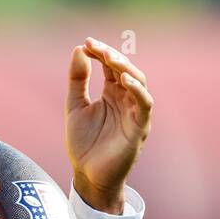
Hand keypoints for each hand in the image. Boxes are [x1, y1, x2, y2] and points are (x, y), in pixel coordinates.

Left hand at [65, 37, 153, 212]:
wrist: (88, 176)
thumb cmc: (83, 144)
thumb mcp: (75, 107)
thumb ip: (77, 80)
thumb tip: (79, 49)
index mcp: (111, 93)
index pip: (110, 66)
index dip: (100, 52)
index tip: (86, 42)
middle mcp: (126, 99)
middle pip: (125, 69)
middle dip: (112, 56)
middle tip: (96, 47)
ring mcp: (134, 112)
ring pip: (138, 82)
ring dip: (125, 67)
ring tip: (109, 57)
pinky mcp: (140, 127)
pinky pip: (144, 104)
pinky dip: (137, 90)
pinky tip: (124, 79)